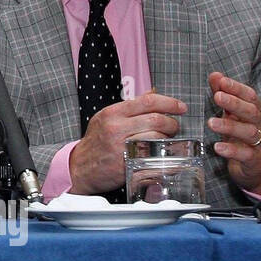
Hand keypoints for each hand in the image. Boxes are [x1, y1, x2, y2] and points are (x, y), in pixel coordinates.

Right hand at [70, 92, 185, 193]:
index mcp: (112, 113)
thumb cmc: (95, 143)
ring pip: (157, 138)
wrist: (79, 168)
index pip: (148, 101)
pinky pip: (154, 157)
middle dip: (172, 123)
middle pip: (156, 120)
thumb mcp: (106, 118)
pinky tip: (164, 153)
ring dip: (168, 139)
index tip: (180, 107)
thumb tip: (153, 93)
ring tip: (166, 140)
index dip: (169, 103)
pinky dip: (164, 155)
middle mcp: (116, 128)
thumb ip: (130, 106)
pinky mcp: (127, 164)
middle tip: (173, 127)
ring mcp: (121, 147)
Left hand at [207, 72, 260, 194]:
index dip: (236, 88)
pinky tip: (218, 147)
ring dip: (229, 126)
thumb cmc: (241, 135)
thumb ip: (224, 94)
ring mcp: (260, 142)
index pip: (250, 96)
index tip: (221, 81)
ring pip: (248, 132)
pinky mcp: (255, 159)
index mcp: (257, 111)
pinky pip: (245, 154)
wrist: (256, 166)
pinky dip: (232, 150)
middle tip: (217, 97)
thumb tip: (215, 75)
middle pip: (251, 112)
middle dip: (234, 103)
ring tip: (211, 123)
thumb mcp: (232, 114)